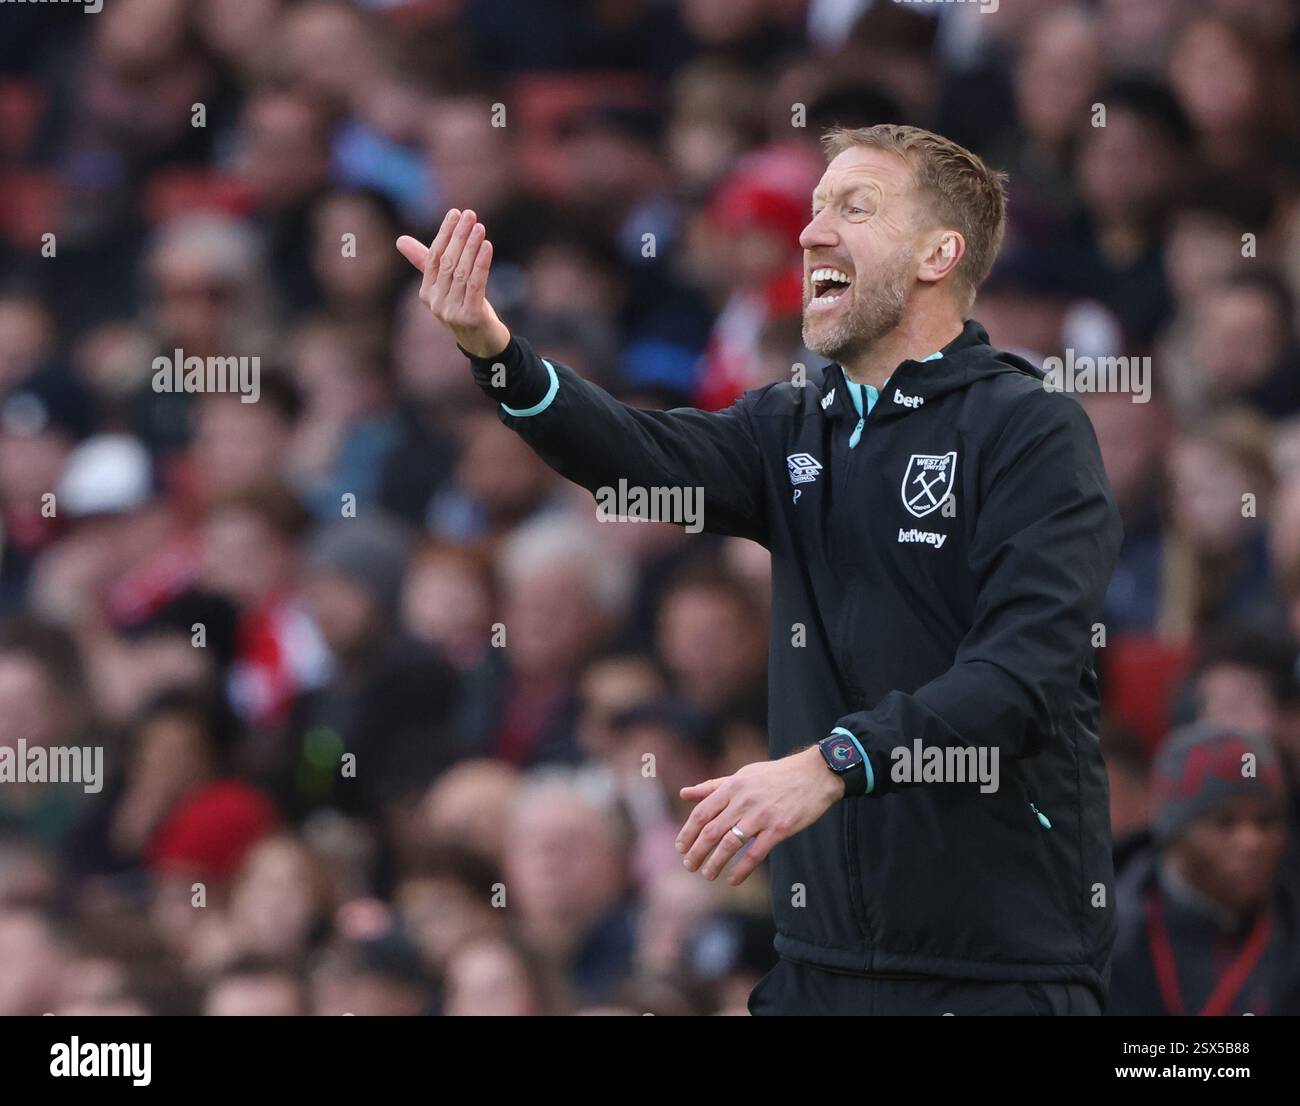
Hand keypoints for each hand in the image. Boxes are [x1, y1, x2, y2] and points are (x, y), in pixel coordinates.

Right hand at [396, 209, 510, 358]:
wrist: (484, 343)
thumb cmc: (465, 308)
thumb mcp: (446, 286)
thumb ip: (426, 262)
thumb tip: (400, 240)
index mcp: (427, 293)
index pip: (433, 257)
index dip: (444, 234)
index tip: (455, 213)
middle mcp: (436, 303)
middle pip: (447, 263)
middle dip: (459, 236)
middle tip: (470, 215)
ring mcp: (451, 312)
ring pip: (462, 272)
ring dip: (471, 247)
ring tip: (480, 227)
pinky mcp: (470, 317)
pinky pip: (475, 285)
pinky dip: (481, 264)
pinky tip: (487, 246)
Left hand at [676, 747, 844, 885]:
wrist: (814, 775)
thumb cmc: (775, 775)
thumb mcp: (742, 775)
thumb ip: (713, 786)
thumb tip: (684, 794)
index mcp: (733, 786)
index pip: (702, 812)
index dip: (688, 832)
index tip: (680, 847)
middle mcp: (744, 800)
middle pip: (712, 831)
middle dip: (697, 851)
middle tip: (688, 866)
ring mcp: (762, 816)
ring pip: (730, 844)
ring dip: (715, 863)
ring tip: (707, 874)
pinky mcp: (779, 829)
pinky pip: (755, 854)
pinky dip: (741, 869)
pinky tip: (732, 879)